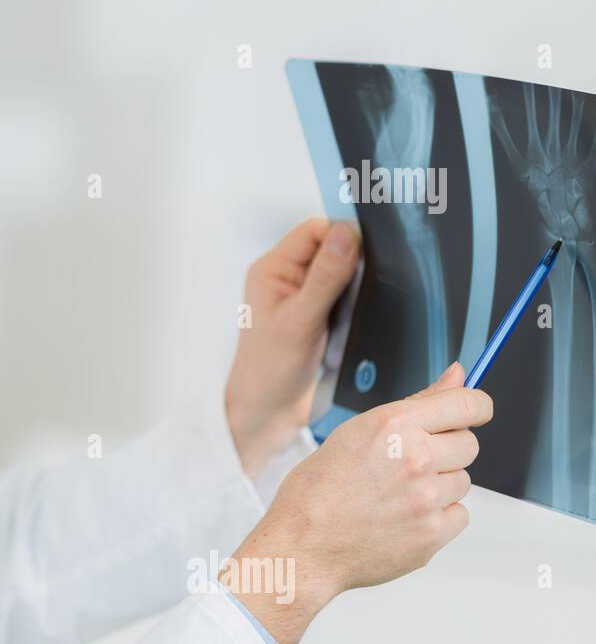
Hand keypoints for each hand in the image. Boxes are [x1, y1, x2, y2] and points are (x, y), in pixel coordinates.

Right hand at [224, 362, 491, 643]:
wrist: (302, 546)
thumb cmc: (316, 491)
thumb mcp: (356, 432)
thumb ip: (416, 404)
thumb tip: (457, 375)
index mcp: (393, 425)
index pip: (467, 403)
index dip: (475, 406)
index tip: (472, 413)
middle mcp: (415, 458)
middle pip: (469, 444)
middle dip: (447, 451)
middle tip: (409, 465)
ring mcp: (427, 498)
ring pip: (462, 481)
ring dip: (440, 486)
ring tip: (397, 496)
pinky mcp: (433, 534)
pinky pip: (458, 515)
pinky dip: (438, 517)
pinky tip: (403, 518)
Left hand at [225, 218, 359, 476]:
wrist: (269, 412)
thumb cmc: (269, 371)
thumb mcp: (300, 322)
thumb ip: (325, 277)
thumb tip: (346, 234)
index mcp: (273, 270)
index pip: (315, 231)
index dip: (343, 236)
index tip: (373, 249)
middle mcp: (288, 278)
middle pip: (332, 248)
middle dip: (356, 261)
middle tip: (374, 283)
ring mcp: (305, 297)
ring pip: (344, 272)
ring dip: (359, 285)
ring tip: (364, 307)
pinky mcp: (321, 315)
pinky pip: (348, 296)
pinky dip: (360, 303)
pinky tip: (364, 318)